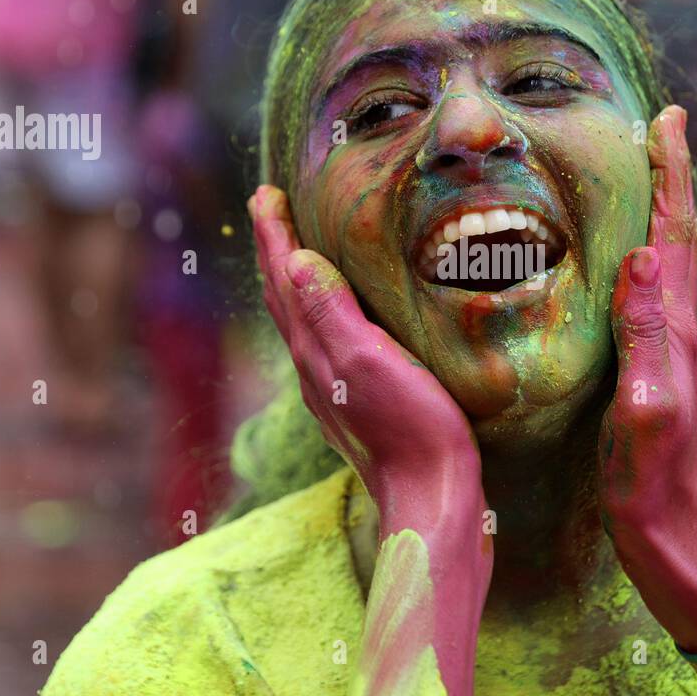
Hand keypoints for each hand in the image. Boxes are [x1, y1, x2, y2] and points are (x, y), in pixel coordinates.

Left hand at [247, 185, 483, 522]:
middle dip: (276, 251)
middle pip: (283, 298)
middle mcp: (313, 369)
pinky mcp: (355, 407)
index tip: (265, 193)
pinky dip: (318, 313)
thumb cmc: (413, 430)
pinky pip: (323, 345)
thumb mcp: (370, 362)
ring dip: (292, 281)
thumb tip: (293, 259)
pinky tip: (338, 318)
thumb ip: (331, 312)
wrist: (431, 502)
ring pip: (300, 323)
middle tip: (273, 210)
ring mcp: (331, 392)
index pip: (283, 279)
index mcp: (314, 351)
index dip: (274, 234)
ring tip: (297, 253)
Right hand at [598, 106, 696, 645]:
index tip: (666, 117)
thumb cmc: (654, 484)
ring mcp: (668, 352)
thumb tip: (642, 257)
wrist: (674, 539)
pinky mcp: (653, 372)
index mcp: (674, 330)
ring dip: (656, 212)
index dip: (671, 174)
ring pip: (665, 262)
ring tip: (641, 175)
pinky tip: (623, 263)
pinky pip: (649, 295)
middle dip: (669, 177)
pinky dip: (640, 258)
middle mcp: (677, 331)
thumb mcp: (644, 411)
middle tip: (657, 126)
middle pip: (675, 236)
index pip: (673, 235)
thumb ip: (646, 339)